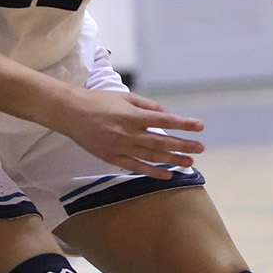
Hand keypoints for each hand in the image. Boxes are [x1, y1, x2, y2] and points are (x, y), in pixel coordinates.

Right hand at [52, 87, 204, 178]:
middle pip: (162, 141)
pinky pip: (136, 167)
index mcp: (133, 115)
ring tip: (189, 163)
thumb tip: (166, 115)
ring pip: (152, 157)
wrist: (71, 113)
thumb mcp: (125, 97)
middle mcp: (129, 133)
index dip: (184, 124)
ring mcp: (121, 147)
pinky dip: (153, 172)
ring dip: (172, 160)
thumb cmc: (99, 101)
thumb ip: (148, 106)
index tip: (200, 126)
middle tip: (200, 148)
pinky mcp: (112, 157)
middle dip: (183, 145)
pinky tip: (167, 175)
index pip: (165, 121)